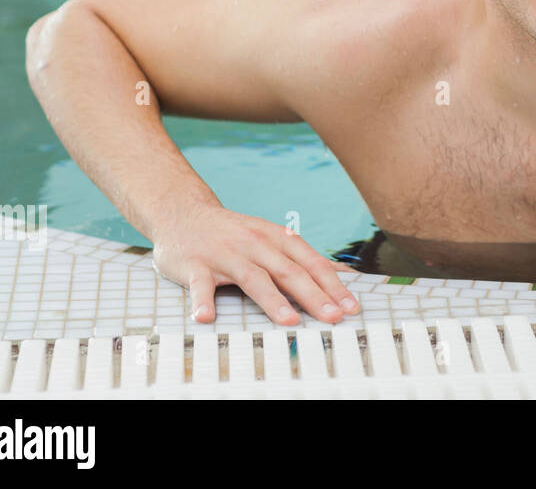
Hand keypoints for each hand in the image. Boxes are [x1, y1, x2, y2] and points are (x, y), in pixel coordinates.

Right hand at [151, 203, 360, 325]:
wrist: (184, 213)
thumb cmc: (236, 234)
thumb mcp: (271, 238)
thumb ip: (300, 259)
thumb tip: (343, 278)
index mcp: (277, 238)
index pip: (311, 263)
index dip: (333, 286)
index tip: (351, 308)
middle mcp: (255, 243)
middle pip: (289, 271)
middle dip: (314, 296)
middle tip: (333, 318)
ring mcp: (225, 253)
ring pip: (253, 277)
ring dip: (272, 300)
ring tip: (289, 322)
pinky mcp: (195, 264)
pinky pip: (200, 284)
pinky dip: (202, 301)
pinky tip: (206, 318)